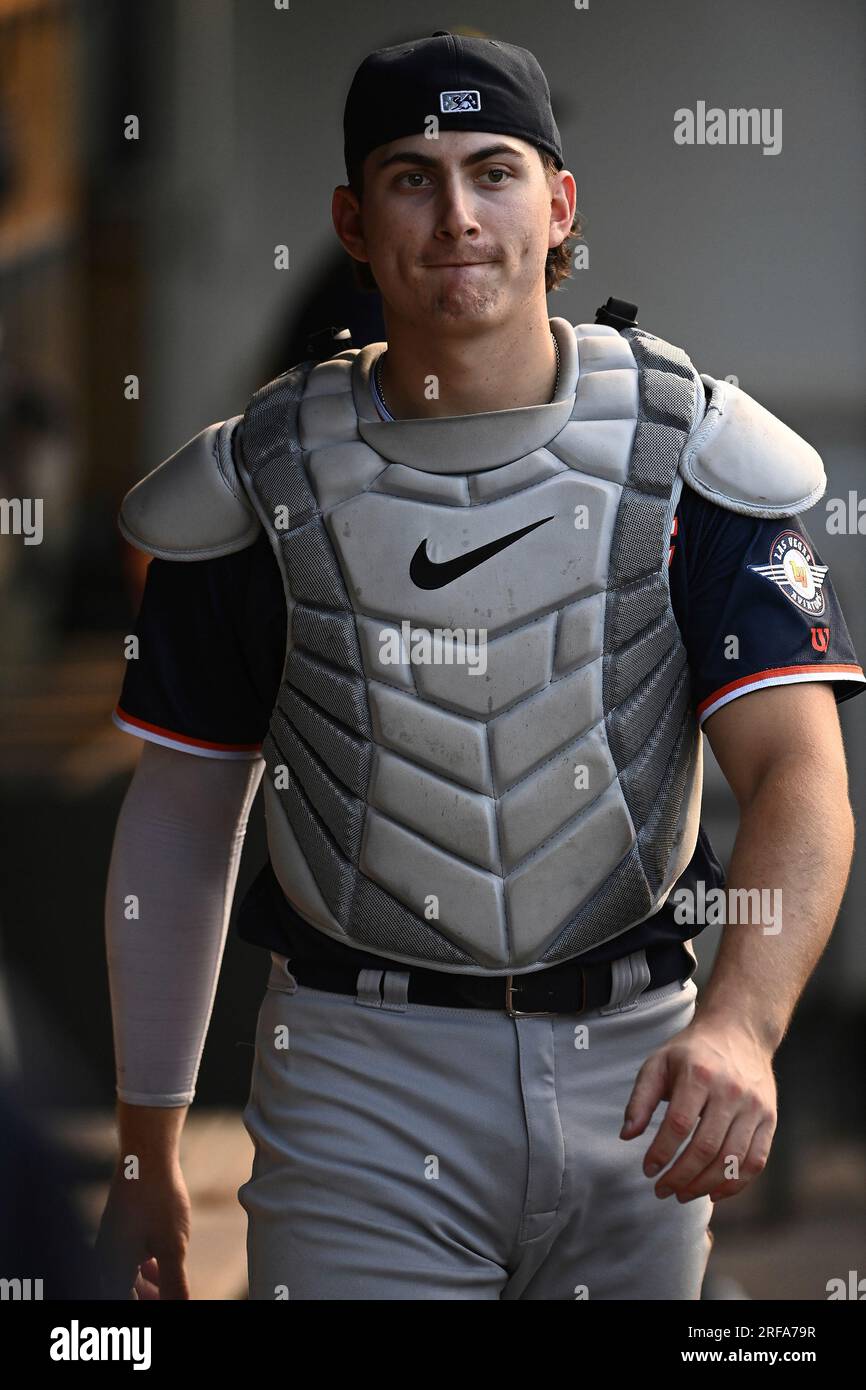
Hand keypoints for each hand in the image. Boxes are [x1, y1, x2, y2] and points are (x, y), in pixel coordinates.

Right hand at [94, 1159, 191, 1298]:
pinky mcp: (118, 1227)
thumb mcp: (172, 1247)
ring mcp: (111, 1240)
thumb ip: (174, 1284)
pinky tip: (159, 1261)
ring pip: (126, 1274)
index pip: (127, 1302)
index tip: (168, 1301)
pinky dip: (144, 1266)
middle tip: (171, 1300)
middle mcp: (106, 1257)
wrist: (146, 1155)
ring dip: (147, 1285)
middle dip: (148, 1299)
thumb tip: (180, 1307)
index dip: (150, 1306)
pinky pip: (127, 1257)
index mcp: (114, 1268)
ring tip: (168, 1288)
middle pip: (124, 1291)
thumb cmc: (158, 1199)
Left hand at [619, 1015, 777, 1203]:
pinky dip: (735, 1184)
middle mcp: (731, 1091)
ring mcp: (754, 1107)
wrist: (738, 1031)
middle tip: (662, 1190)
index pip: (679, 1124)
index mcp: (699, 1074)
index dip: (661, 1153)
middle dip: (680, 1176)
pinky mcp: (770, 1119)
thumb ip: (641, 1099)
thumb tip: (627, 1136)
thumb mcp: (658, 1063)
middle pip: (706, 1147)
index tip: (648, 1170)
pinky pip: (756, 1161)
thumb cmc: (691, 1052)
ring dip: (704, 1185)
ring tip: (682, 1194)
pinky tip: (713, 1192)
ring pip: (732, 1160)